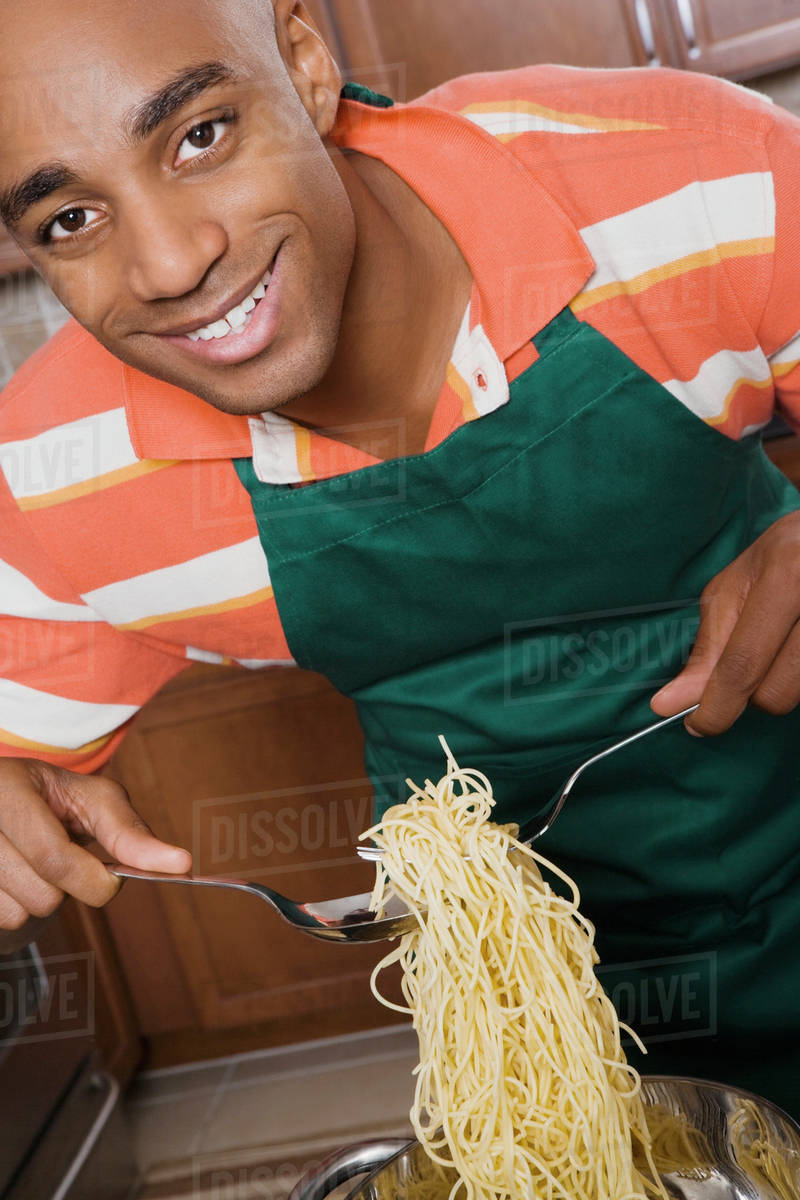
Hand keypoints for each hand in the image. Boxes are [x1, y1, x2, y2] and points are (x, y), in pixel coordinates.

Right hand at [0, 758, 190, 939]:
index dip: (92, 879)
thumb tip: (181, 863)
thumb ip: (132, 833)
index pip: (54, 857)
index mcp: (7, 789)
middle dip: (68, 888)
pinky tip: (14, 877)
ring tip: (34, 864)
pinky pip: (0, 923)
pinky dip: (16, 908)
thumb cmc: (55, 799)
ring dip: (39, 898)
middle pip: (39, 895)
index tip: (110, 877)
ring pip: (17, 915)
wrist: (5, 799)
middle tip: (63, 856)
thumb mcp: (95, 800)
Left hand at [651, 510, 799, 734]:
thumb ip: (707, 647)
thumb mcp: (734, 589)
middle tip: (754, 652)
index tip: (697, 725)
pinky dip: (797, 677)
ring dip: (778, 683)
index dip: (716, 705)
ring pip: (796, 696)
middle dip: (751, 690)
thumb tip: (672, 703)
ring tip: (782, 641)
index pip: (743, 664)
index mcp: (787, 577)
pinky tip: (796, 647)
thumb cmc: (780, 558)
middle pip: (774, 692)